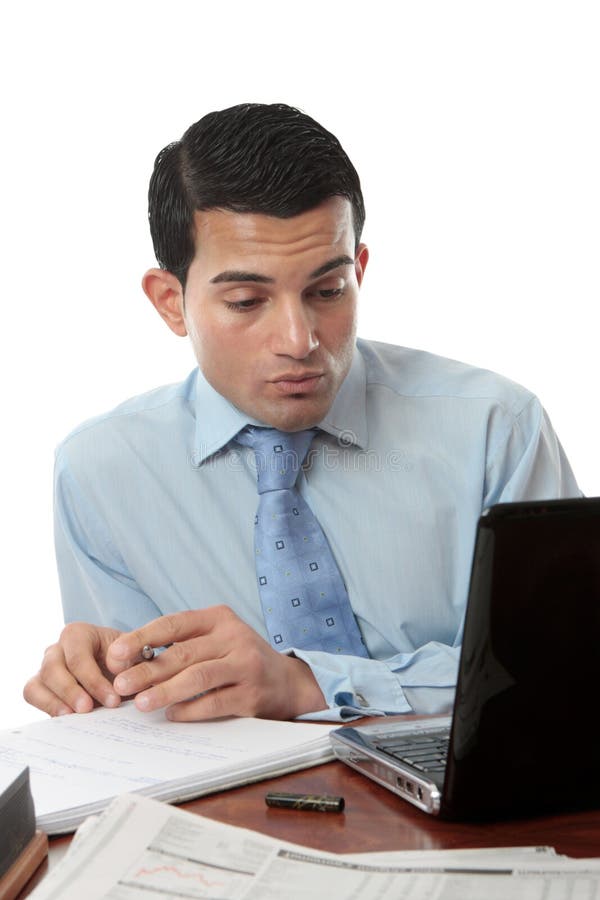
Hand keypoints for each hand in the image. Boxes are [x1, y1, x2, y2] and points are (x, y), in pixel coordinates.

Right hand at [23, 622, 124, 715]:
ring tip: (75, 717)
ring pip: (37, 683)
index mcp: (79, 634)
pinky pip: (32, 695)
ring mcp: (46, 668)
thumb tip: (114, 666)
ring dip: (55, 702)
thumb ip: (129, 657)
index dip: (93, 679)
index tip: (113, 699)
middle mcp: (58, 648)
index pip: (78, 655)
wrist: (124, 675)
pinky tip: (66, 719)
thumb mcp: (135, 656)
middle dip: (70, 691)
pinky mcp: (41, 687)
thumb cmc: (128, 662)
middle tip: (88, 709)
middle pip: (52, 668)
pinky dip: (46, 707)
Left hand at [106, 606, 326, 720]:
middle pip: (183, 653)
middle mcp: (234, 637)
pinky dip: (190, 710)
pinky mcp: (252, 694)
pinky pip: (215, 703)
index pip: (174, 624)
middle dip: (147, 669)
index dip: (142, 637)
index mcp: (219, 618)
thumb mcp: (215, 639)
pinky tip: (172, 715)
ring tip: (141, 703)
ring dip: (166, 691)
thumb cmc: (238, 659)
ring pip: (198, 677)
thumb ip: (181, 645)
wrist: (287, 682)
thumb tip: (129, 660)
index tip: (115, 652)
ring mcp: (246, 665)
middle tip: (121, 685)